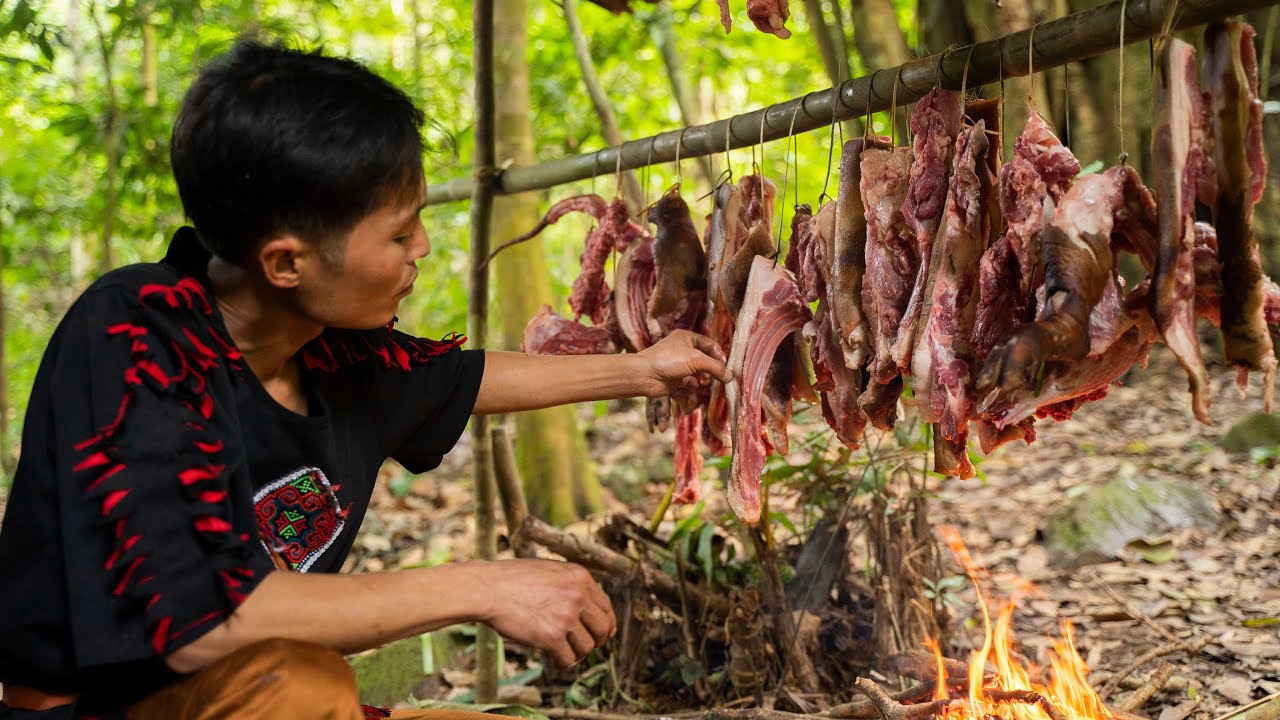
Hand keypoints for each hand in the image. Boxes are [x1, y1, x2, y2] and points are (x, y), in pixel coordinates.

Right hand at [473, 559, 616, 668]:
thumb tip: (586, 604)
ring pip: (587, 647)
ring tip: (563, 653)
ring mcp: (565, 616)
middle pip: (602, 628)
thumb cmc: (511, 579)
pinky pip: (568, 659)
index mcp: (579, 576)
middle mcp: (577, 595)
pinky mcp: (551, 637)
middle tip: (584, 647)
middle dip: (596, 641)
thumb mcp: (549, 570)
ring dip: (576, 653)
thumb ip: (569, 584)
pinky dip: (562, 664)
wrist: (486, 588)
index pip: (606, 606)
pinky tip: (554, 661)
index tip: (601, 634)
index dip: (606, 623)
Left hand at [635, 330, 732, 398]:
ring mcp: (678, 364)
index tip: (725, 366)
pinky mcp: (674, 378)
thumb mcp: (696, 359)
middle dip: (712, 368)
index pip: (710, 344)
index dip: (719, 355)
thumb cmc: (668, 360)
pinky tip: (691, 385)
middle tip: (721, 376)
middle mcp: (683, 349)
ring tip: (705, 381)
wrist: (644, 375)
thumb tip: (730, 376)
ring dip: (703, 378)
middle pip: (705, 359)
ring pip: (698, 371)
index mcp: (687, 337)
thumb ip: (715, 367)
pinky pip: (689, 381)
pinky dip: (692, 384)